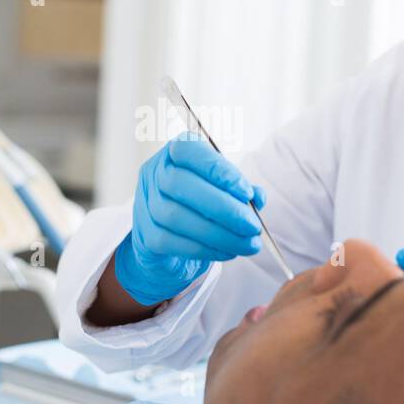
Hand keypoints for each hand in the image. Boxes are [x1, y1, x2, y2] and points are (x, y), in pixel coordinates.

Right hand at [114, 134, 264, 305]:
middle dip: (222, 207)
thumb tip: (258, 197)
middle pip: (180, 184)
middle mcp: (155, 172)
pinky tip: (227, 252)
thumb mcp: (225, 190)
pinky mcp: (145, 234)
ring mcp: (146, 203)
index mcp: (176, 152)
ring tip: (247, 243)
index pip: (190, 151)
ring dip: (218, 233)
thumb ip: (241, 190)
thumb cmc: (203, 206)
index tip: (247, 192)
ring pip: (176, 216)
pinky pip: (172, 242)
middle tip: (252, 225)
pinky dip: (204, 249)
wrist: (173, 239)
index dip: (219, 170)